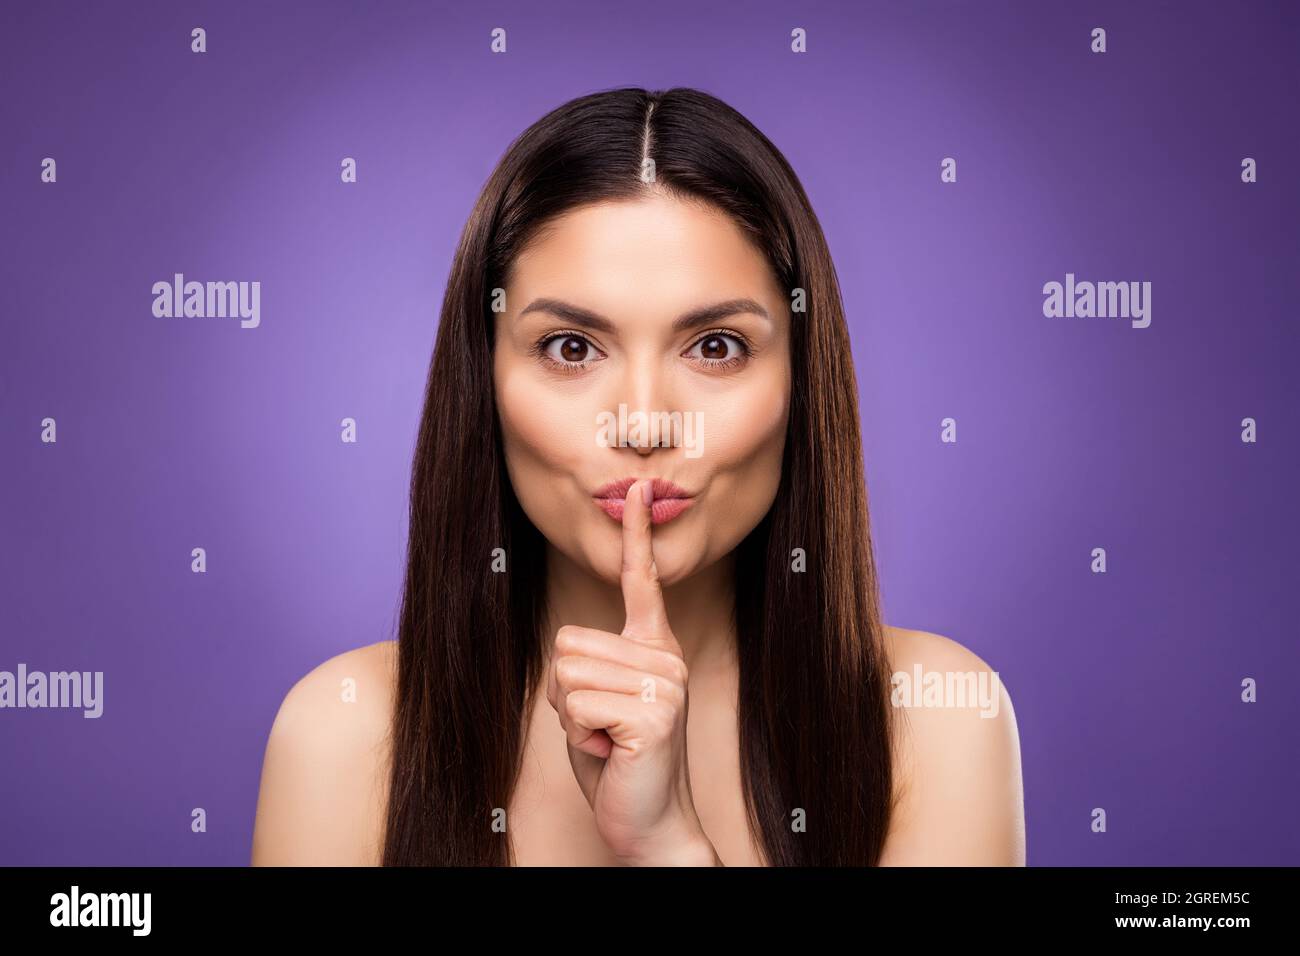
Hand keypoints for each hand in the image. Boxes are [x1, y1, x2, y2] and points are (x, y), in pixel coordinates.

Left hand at [545, 478, 719, 865]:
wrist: (651, 823)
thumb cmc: (618, 762)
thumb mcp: (598, 703)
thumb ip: (591, 667)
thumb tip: (568, 649)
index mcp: (654, 648)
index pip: (642, 581)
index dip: (638, 535)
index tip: (639, 488)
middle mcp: (665, 657)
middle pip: (566, 641)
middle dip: (567, 693)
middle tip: (603, 726)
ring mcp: (665, 683)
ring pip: (566, 673)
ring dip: (572, 716)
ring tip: (608, 738)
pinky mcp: (654, 713)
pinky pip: (576, 705)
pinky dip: (580, 736)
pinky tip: (614, 752)